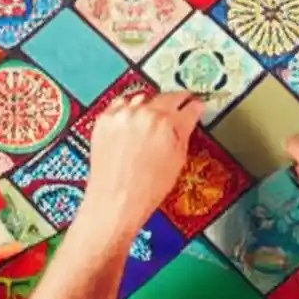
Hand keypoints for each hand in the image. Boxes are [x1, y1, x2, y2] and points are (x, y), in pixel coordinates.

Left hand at [83, 92, 202, 234]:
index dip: (194, 106)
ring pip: (143, 98)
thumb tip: (187, 119)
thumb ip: (184, 134)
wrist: (114, 201)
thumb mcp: (177, 162)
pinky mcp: (105, 119)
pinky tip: (130, 125)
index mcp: (170, 125)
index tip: (193, 106)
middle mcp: (147, 115)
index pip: (190, 106)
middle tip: (176, 109)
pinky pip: (121, 105)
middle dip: (175, 103)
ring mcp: (124, 115)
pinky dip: (127, 112)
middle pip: (167, 97)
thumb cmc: (145, 190)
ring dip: (149, 107)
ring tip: (148, 125)